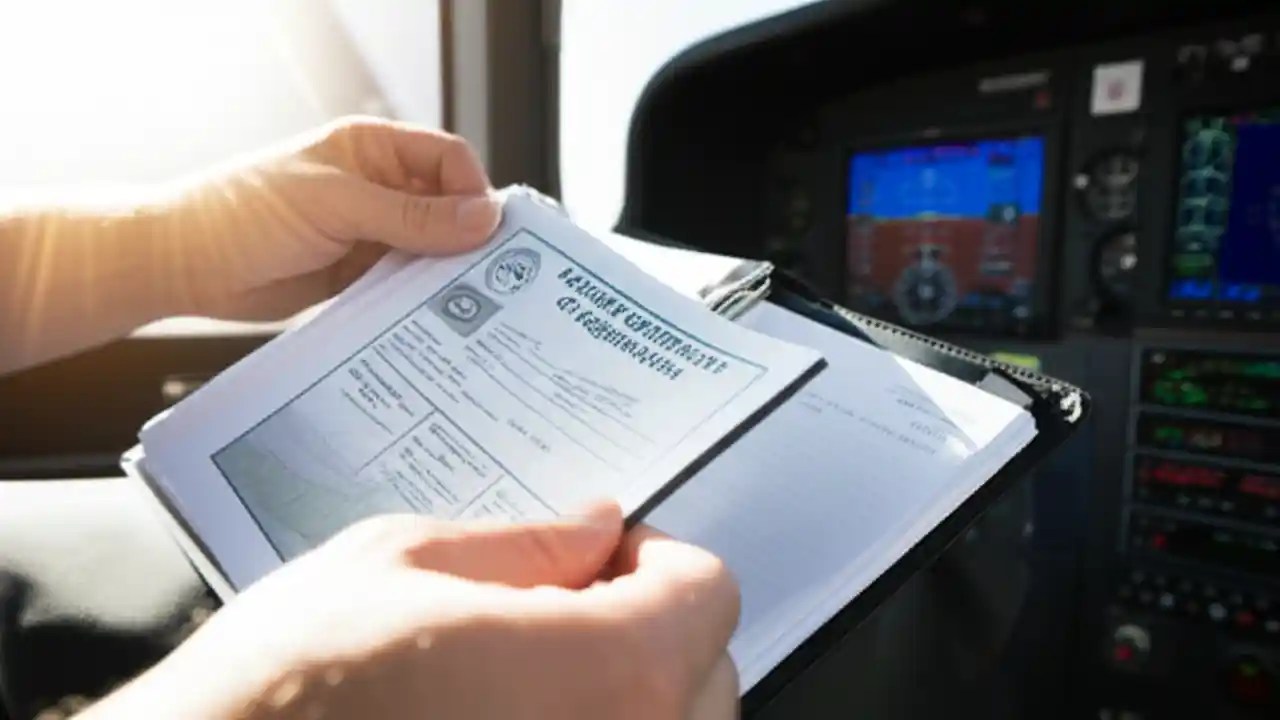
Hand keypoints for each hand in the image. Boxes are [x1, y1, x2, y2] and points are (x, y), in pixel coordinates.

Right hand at [80, 504, 740, 719]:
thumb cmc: (276, 696)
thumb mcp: (397, 567)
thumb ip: (524, 546)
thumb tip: (595, 526)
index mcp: (605, 672)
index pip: (707, 593)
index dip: (655, 559)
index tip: (604, 557)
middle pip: (707, 672)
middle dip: (647, 626)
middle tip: (560, 610)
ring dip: (625, 691)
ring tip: (520, 677)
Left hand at [156, 115, 501, 320]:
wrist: (183, 264)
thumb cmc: (242, 213)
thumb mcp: (335, 204)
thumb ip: (410, 215)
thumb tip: (481, 217)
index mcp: (373, 150)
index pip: (448, 160)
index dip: (472, 192)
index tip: (487, 233)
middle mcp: (376, 189)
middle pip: (446, 209)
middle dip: (465, 239)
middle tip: (486, 276)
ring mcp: (367, 233)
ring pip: (428, 252)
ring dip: (442, 275)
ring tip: (460, 303)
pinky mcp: (355, 275)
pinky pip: (402, 286)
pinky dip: (416, 302)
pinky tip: (427, 319)